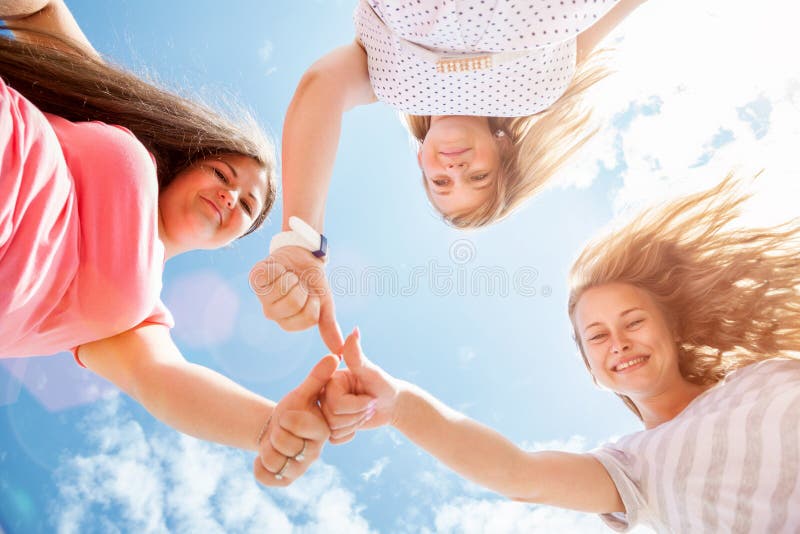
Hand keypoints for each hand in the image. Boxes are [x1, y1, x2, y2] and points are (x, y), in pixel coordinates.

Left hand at [250, 246, 343, 352]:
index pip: (308, 317)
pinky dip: (280, 267)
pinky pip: (271, 274)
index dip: (314, 302)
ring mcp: (262, 297)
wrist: (303, 257)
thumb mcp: (324, 303)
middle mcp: (272, 313)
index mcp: (288, 322)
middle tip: (299, 283)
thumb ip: (329, 326)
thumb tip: (339, 352)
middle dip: (302, 288)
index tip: (311, 295)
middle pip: (293, 303)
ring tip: (289, 276)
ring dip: (291, 277)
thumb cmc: (312, 282)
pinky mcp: (255, 279)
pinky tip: (279, 268)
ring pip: (282, 288)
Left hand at [253, 353, 336, 486]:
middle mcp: (315, 452)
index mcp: (323, 430)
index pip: (293, 423)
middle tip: (281, 430)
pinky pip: (265, 476)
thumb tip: (334, 356)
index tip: (289, 415)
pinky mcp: (286, 480)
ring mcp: (301, 468)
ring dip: (266, 449)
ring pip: (272, 460)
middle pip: (282, 442)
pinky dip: (259, 467)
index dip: (284, 417)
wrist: (277, 428)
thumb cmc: (294, 408)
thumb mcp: (303, 391)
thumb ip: (318, 377)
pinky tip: (267, 458)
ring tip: (274, 443)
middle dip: (275, 433)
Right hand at [320, 328, 400, 443]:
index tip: (370, 396)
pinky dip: (350, 435)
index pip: (336, 403)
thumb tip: (354, 331)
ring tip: (364, 412)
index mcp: (329, 380)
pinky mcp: (329, 425)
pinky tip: (357, 424)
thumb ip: (358, 356)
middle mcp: (323, 394)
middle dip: (358, 415)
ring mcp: (325, 410)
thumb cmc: (384, 384)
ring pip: (332, 430)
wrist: (390, 404)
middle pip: (332, 418)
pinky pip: (334, 439)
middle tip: (369, 405)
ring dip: (355, 425)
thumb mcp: (372, 372)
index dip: (358, 405)